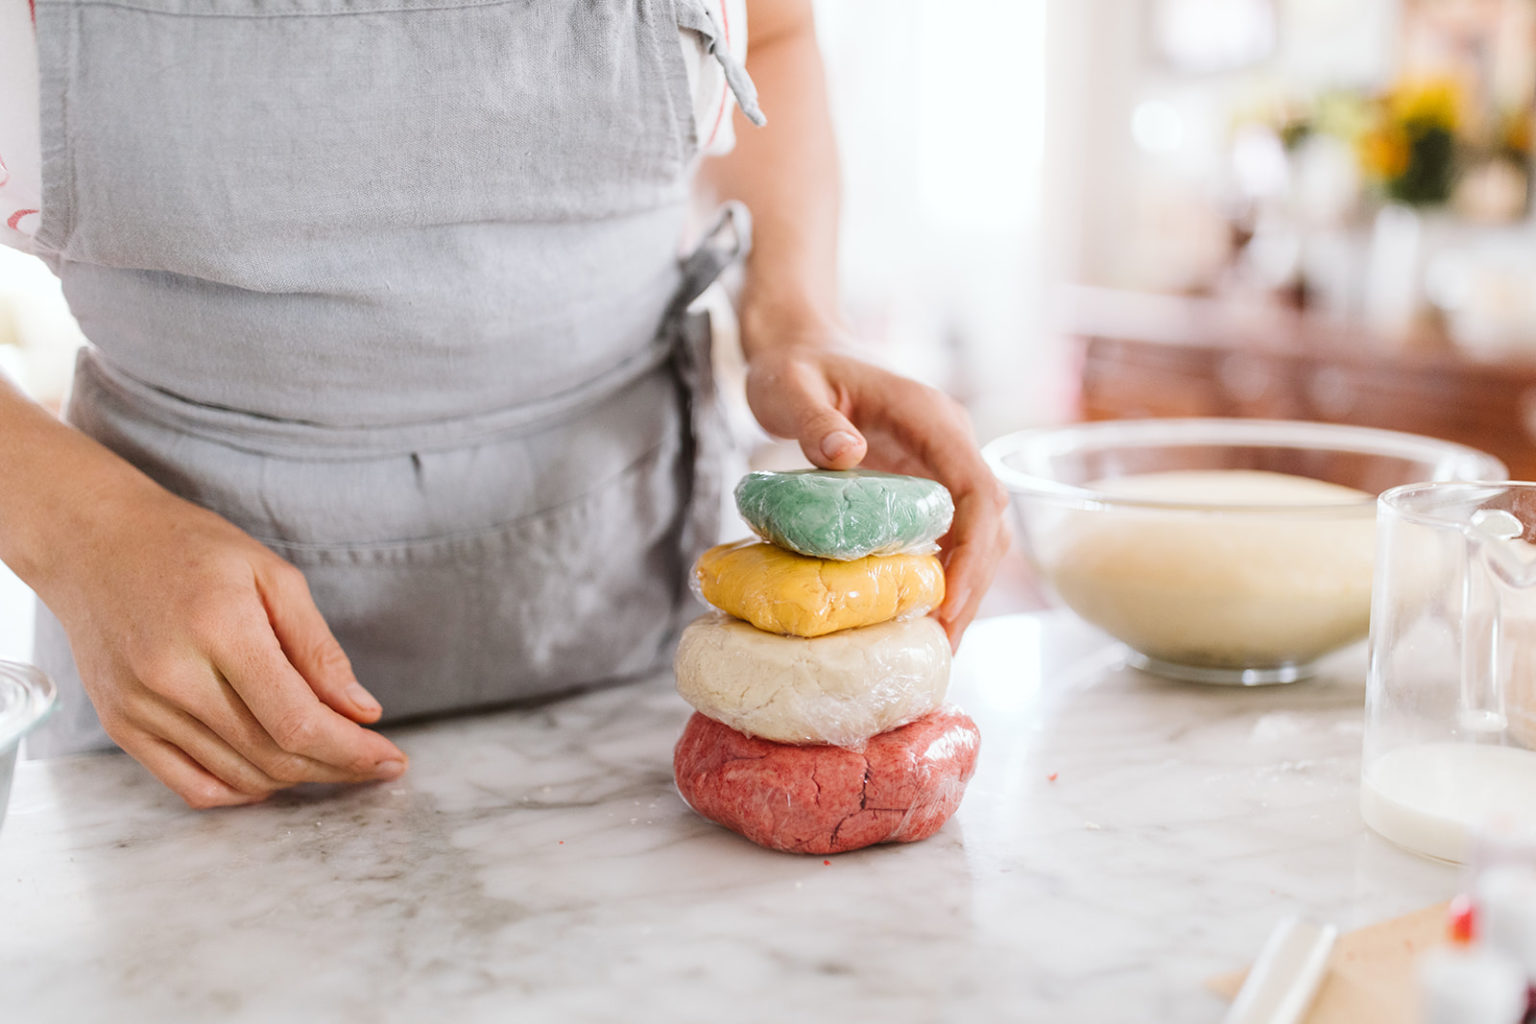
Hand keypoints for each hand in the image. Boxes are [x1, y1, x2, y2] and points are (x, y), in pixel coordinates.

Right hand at [38, 476, 407, 807]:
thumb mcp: (271, 575)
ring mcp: (140, 709)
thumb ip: (318, 647)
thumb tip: (362, 711)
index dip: (353, 751)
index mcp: (221, 631)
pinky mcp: (120, 726)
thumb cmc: (190, 548)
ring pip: (238, 778)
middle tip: (374, 764)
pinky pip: (189, 786)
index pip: (299, 721)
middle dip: (337, 768)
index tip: (392, 759)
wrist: (92, 541)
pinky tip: (274, 774)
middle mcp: (174, 678)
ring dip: (296, 780)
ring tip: (333, 763)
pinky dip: (240, 791)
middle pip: (273, 757)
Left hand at [741, 314, 1010, 648]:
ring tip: (935, 644)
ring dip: (966, 586)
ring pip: (978, 533)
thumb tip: (846, 455)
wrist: (800, 351)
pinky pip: (950, 533)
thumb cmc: (794, 368)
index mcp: (928, 417)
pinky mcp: (925, 483)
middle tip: (943, 644)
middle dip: (975, 584)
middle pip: (989, 521)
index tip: (950, 600)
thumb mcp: (789, 387)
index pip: (977, 489)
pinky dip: (945, 574)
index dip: (974, 549)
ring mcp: (940, 463)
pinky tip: (921, 613)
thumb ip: (814, 419)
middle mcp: (948, 441)